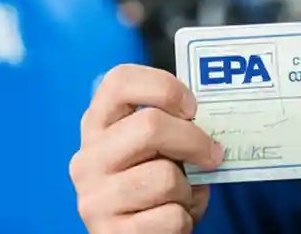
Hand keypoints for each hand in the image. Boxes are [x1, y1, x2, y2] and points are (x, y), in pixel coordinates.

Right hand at [71, 64, 224, 232]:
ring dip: (188, 190)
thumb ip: (169, 129)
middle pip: (150, 126)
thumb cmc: (152, 189)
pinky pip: (171, 216)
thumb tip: (209, 123)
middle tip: (213, 154)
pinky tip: (172, 220)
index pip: (119, 81)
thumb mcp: (154, 151)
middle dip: (195, 140)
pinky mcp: (112, 233)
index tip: (191, 108)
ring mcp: (94, 198)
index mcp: (96, 126)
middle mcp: (87, 159)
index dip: (164, 86)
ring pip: (165, 177)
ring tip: (181, 197)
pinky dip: (185, 219)